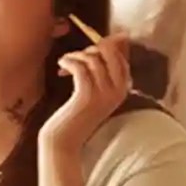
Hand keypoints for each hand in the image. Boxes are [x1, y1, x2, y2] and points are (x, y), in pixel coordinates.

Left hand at [39, 34, 130, 152]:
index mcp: (123, 89)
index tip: (91, 47)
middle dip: (92, 48)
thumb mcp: (94, 93)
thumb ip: (100, 73)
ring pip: (93, 59)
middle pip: (111, 53)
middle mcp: (118, 91)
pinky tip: (62, 64)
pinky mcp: (86, 96)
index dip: (107, 46)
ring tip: (66, 62)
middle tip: (78, 56)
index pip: (122, 57)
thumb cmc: (76, 114)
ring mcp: (103, 94)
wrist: (64, 140)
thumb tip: (105, 45)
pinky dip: (69, 60)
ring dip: (76, 55)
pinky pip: (80, 67)